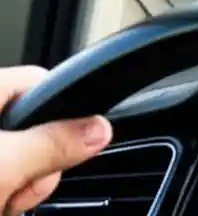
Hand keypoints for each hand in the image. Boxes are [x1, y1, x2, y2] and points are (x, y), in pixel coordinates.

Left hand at [0, 66, 112, 215]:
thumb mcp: (3, 164)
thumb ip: (53, 143)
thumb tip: (100, 128)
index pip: (38, 82)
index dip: (62, 110)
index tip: (71, 142)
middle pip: (33, 125)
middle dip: (37, 163)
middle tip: (21, 186)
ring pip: (19, 158)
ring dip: (22, 186)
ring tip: (3, 202)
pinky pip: (6, 176)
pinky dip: (5, 195)